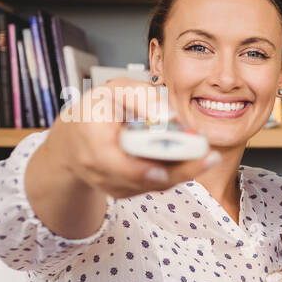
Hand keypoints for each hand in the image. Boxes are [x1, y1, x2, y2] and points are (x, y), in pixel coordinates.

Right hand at [48, 77, 220, 198]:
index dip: (143, 170)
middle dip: (179, 170)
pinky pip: (153, 185)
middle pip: (144, 179)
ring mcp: (112, 184)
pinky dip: (173, 173)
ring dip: (182, 172)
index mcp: (93, 142)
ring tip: (206, 157)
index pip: (119, 164)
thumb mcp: (113, 90)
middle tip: (208, 158)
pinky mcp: (124, 191)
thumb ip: (140, 96)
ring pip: (153, 184)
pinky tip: (191, 161)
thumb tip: (167, 114)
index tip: (166, 168)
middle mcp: (100, 169)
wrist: (73, 141)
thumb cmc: (95, 111)